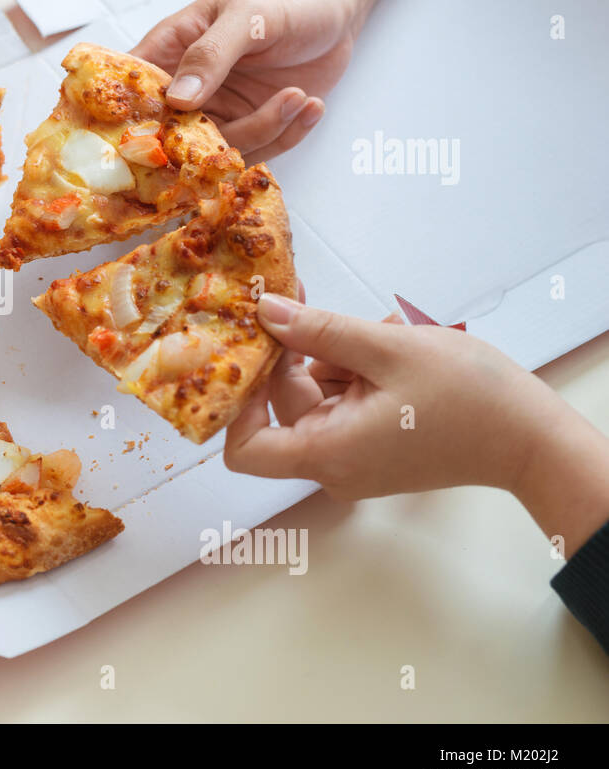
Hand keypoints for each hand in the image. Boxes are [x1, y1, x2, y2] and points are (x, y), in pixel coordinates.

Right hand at [131, 0, 357, 164]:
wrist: (335, 9)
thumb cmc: (286, 0)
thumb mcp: (248, 16)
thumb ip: (211, 54)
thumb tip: (177, 100)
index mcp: (172, 50)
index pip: (135, 89)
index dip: (133, 116)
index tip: (157, 134)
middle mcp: (188, 88)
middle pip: (174, 135)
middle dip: (210, 141)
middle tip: (254, 122)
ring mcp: (220, 112)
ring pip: (220, 150)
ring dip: (265, 130)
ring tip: (298, 97)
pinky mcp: (252, 128)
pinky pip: (259, 151)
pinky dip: (288, 134)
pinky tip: (311, 105)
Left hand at [223, 294, 560, 498]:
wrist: (531, 438)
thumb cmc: (469, 397)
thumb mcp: (387, 349)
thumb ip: (318, 331)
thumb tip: (265, 312)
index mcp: (326, 452)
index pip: (242, 448)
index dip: (237, 400)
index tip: (253, 351)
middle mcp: (332, 466)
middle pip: (282, 407)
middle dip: (297, 354)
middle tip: (312, 302)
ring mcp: (352, 459)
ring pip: (315, 398)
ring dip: (333, 357)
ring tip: (377, 330)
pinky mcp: (371, 447)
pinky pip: (343, 404)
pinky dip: (355, 371)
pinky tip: (385, 345)